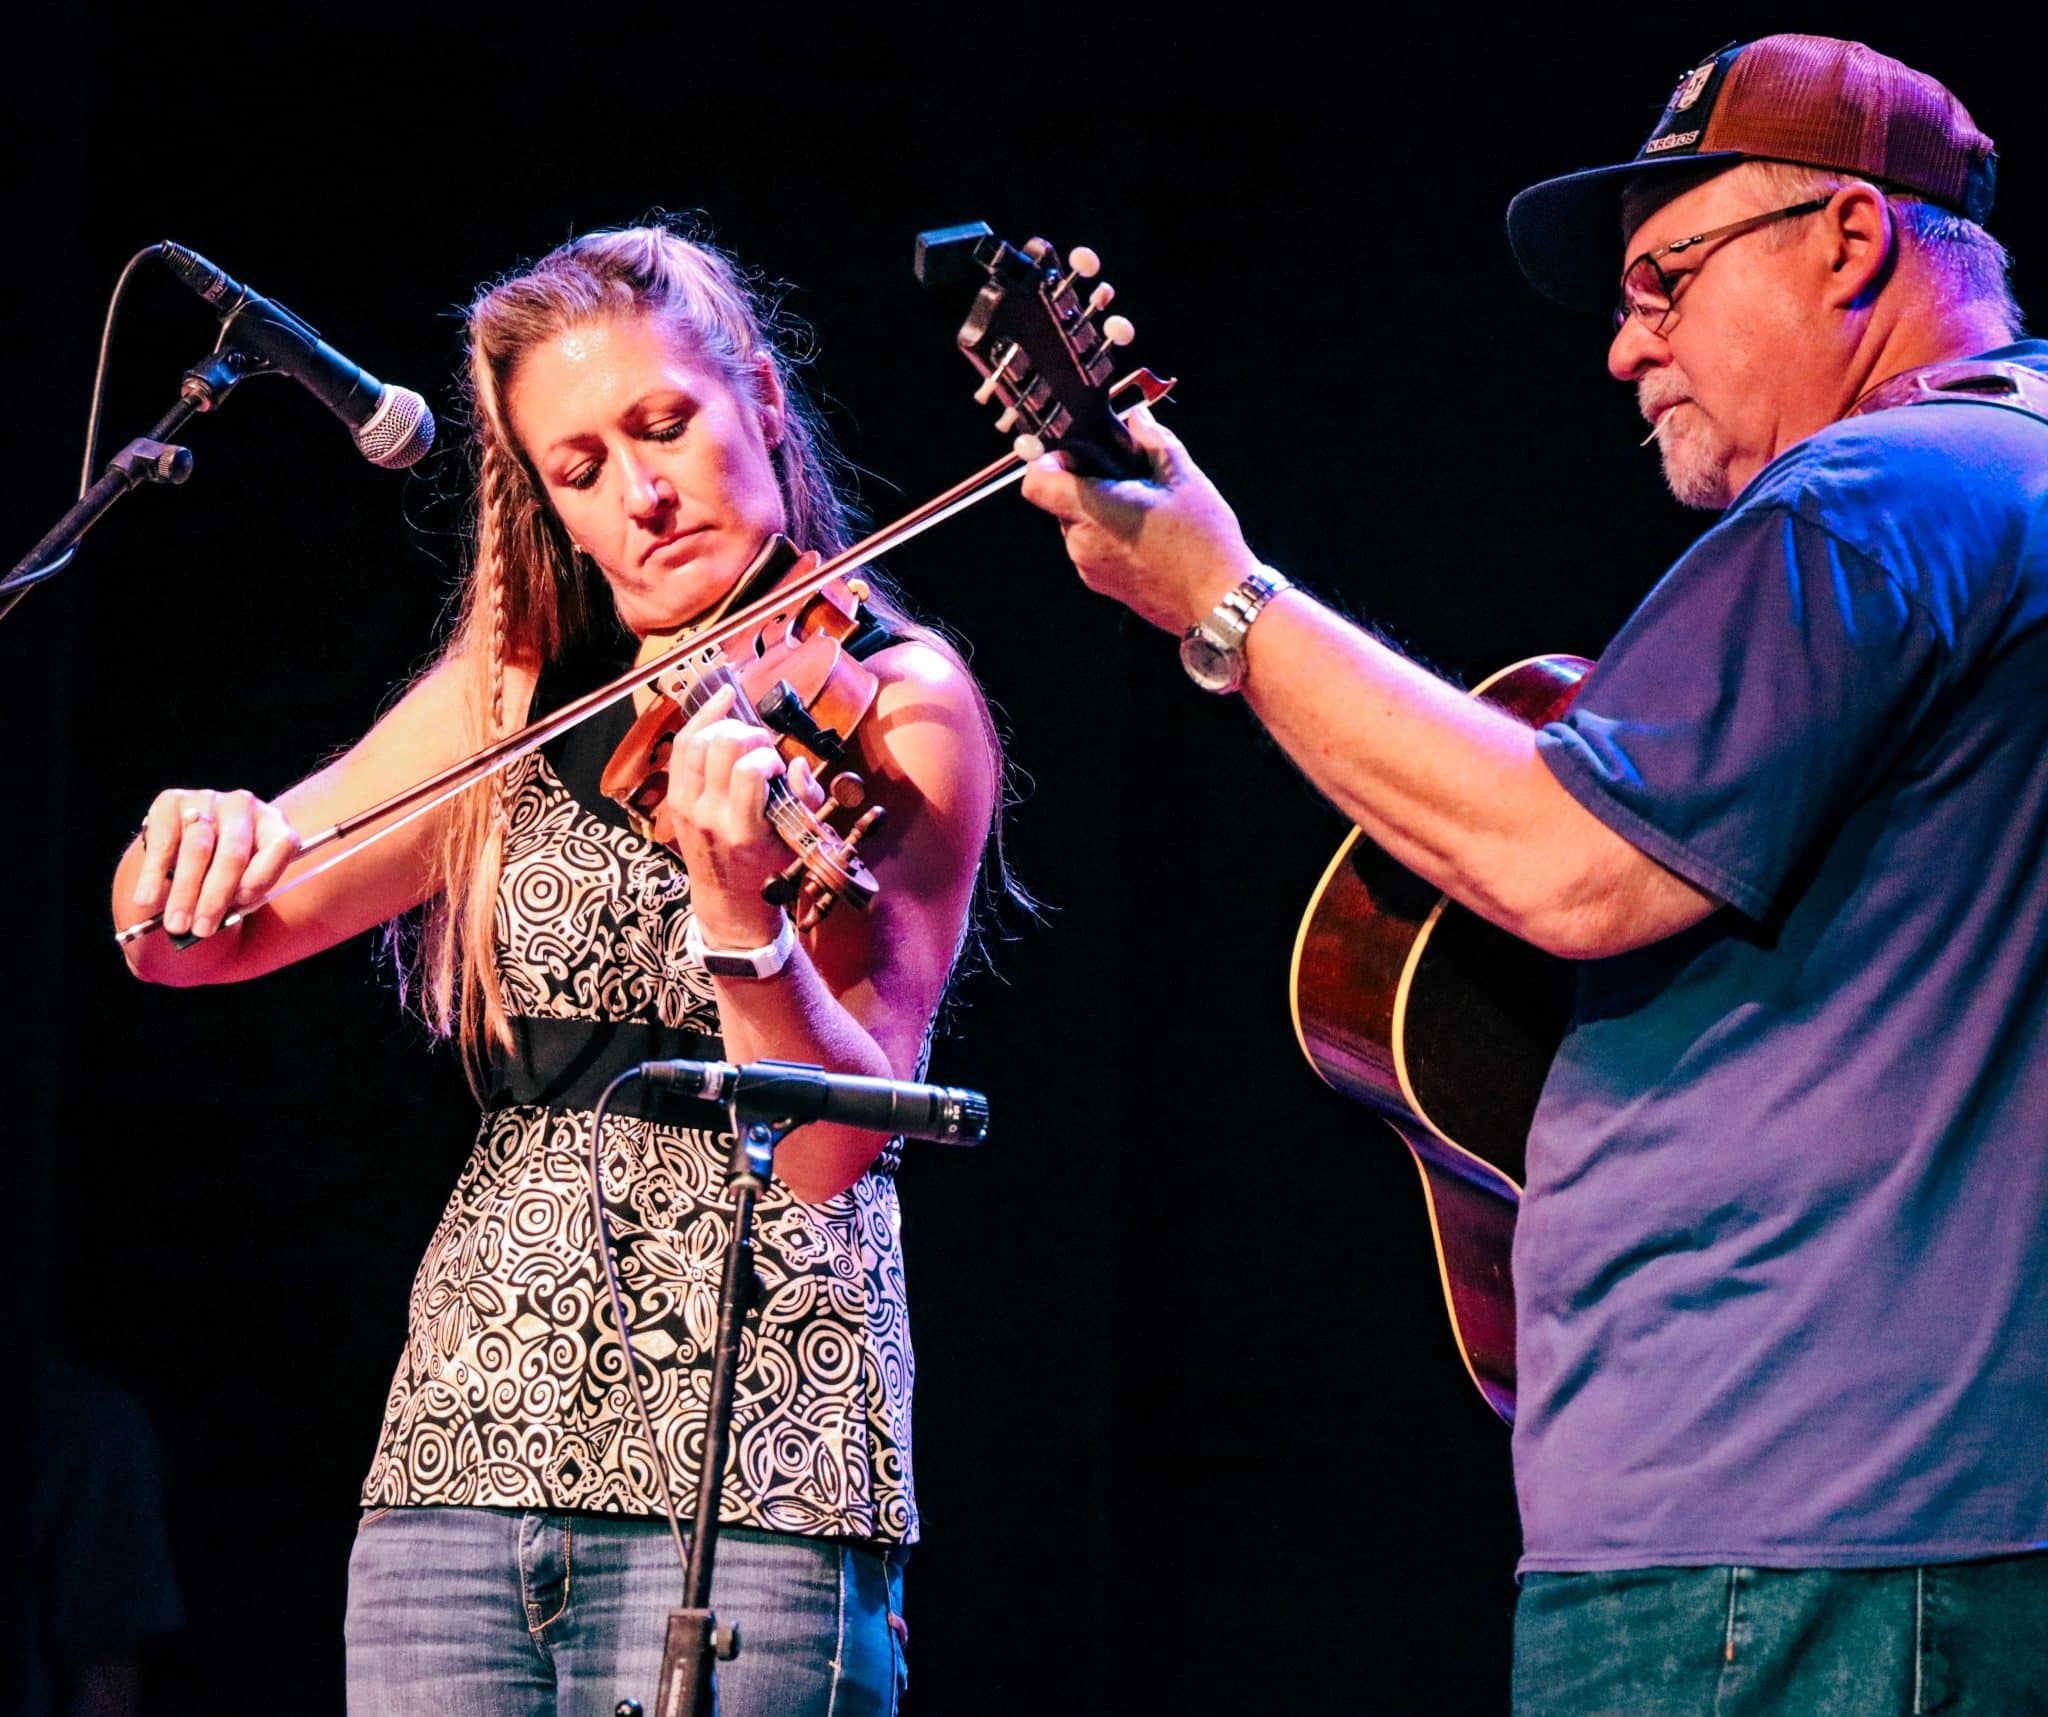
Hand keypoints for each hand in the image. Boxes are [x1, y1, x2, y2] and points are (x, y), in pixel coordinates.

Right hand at [133, 787, 302, 937]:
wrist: (194, 846)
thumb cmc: (228, 872)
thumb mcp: (247, 882)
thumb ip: (242, 898)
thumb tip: (215, 922)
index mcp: (274, 824)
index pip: (280, 845)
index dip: (262, 876)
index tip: (242, 903)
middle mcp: (244, 806)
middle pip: (233, 853)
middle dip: (215, 896)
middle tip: (202, 929)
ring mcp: (207, 800)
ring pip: (197, 848)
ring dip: (185, 891)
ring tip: (176, 923)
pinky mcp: (171, 801)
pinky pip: (162, 841)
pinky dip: (153, 874)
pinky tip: (147, 899)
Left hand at [663, 681, 823, 946]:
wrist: (728, 898)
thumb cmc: (768, 867)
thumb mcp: (797, 839)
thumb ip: (804, 798)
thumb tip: (795, 764)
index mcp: (742, 829)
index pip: (749, 771)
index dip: (768, 758)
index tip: (778, 769)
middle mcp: (709, 815)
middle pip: (722, 746)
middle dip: (750, 736)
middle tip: (763, 750)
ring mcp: (686, 806)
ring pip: (697, 741)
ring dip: (725, 727)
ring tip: (744, 737)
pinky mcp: (674, 799)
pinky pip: (682, 748)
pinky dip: (701, 721)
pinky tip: (722, 704)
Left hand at [1018, 405, 1264, 632]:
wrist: (1218, 602)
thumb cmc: (1202, 542)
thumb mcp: (1183, 478)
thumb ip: (1154, 441)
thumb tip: (1137, 418)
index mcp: (1095, 511)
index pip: (1037, 483)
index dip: (1049, 462)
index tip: (1079, 454)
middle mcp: (1081, 543)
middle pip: (1059, 500)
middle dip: (1087, 483)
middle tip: (1128, 478)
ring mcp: (1089, 568)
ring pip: (1077, 524)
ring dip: (1100, 510)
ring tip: (1144, 508)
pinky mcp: (1100, 584)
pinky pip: (1091, 547)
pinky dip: (1109, 534)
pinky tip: (1146, 534)